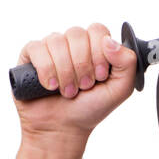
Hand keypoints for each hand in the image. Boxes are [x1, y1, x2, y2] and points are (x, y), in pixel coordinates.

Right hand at [14, 23, 137, 138]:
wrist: (63, 129)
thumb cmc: (90, 109)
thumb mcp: (120, 90)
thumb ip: (127, 63)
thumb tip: (110, 41)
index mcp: (94, 47)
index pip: (97, 30)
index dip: (99, 52)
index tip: (100, 76)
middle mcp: (72, 44)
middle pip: (76, 34)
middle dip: (82, 65)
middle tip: (84, 86)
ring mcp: (50, 48)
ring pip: (56, 41)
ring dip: (65, 71)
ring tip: (68, 91)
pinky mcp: (30, 56)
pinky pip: (36, 49)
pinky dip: (46, 70)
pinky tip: (50, 86)